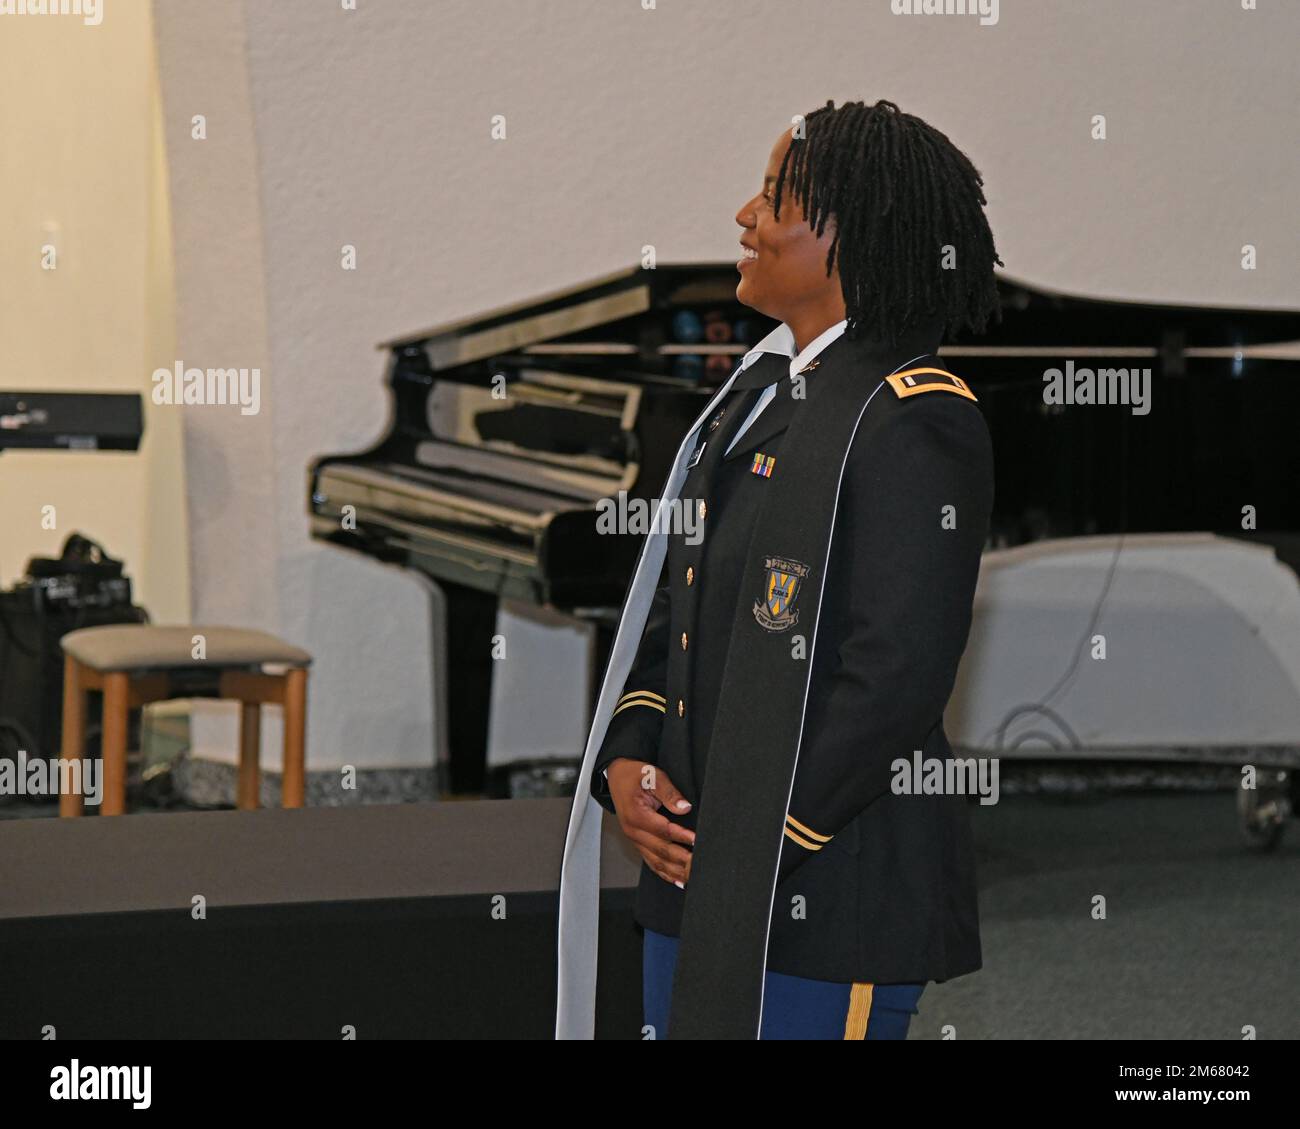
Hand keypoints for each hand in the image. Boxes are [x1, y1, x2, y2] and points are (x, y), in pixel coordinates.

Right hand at [605, 759, 695, 887]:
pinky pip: (651, 862)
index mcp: (636, 815)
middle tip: (700, 864)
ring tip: (693, 877)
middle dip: (682, 859)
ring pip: (656, 861)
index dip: (682, 836)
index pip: (663, 830)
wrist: (616, 776)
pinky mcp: (637, 842)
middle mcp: (633, 831)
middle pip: (661, 851)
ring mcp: (634, 839)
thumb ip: (669, 792)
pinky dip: (665, 873)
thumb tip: (685, 808)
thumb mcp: (652, 776)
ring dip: (675, 871)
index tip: (697, 841)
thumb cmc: (635, 775)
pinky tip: (678, 880)